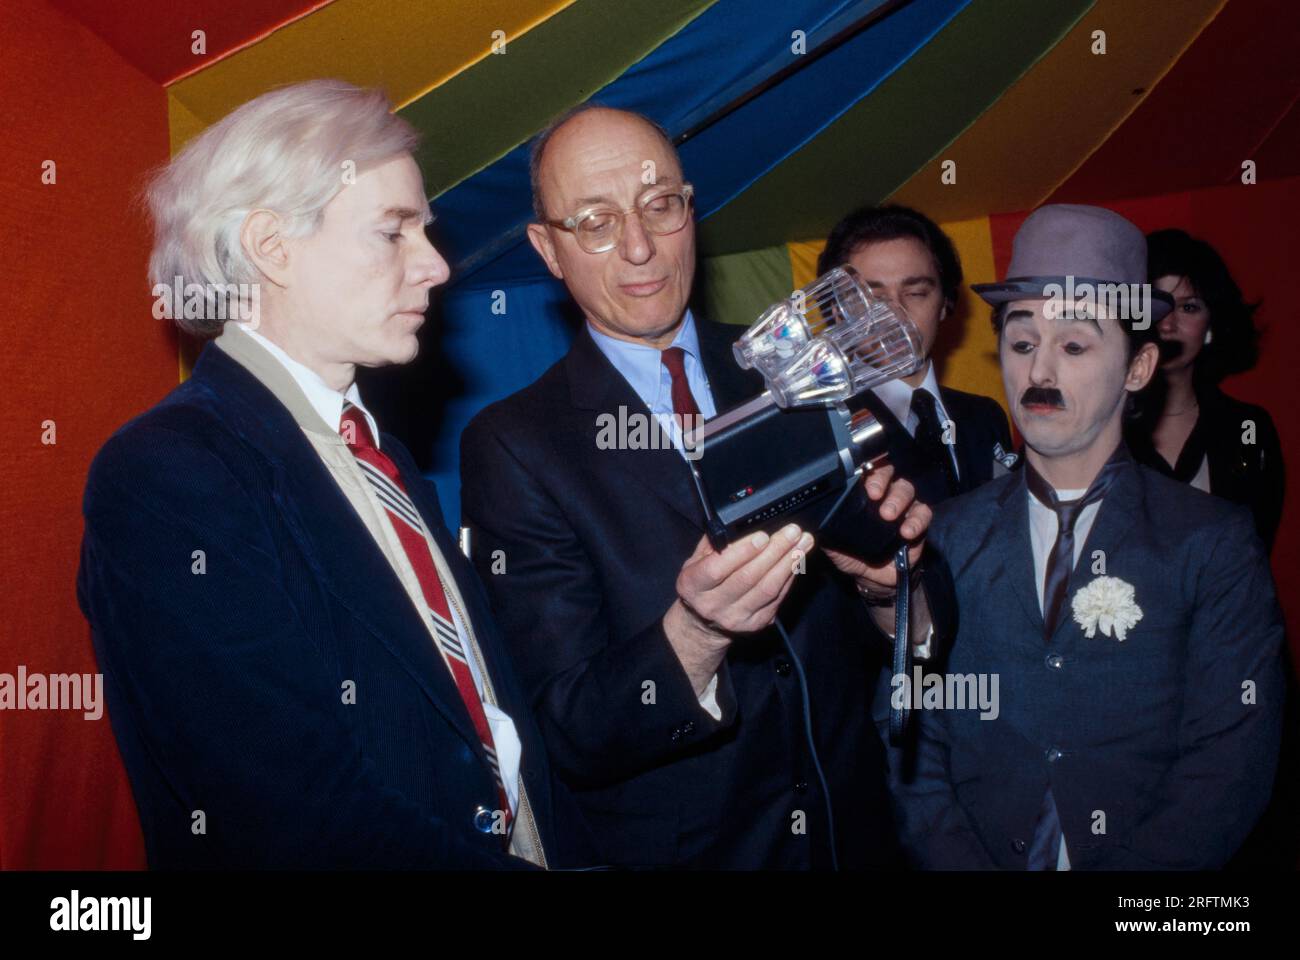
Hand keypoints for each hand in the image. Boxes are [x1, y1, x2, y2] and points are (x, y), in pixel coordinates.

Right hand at [663, 524, 812, 693]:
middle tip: (792, 532)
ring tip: (802, 544)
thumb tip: (741, 524)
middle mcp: (711, 605)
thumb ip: (714, 542)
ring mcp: (735, 618)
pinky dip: (789, 577)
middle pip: (748, 577)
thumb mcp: (696, 560)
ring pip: (767, 589)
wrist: (703, 621)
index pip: (717, 569)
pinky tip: (797, 561)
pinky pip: (777, 598)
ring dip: (788, 564)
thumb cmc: (702, 583)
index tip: (763, 536)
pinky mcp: (755, 624)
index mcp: (692, 585)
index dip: (742, 552)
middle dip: (775, 551)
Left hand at [823, 463, 930, 594]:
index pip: (866, 471)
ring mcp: (903, 507)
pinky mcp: (918, 522)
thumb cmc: (852, 555)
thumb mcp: (834, 544)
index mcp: (863, 494)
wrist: (872, 579)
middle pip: (888, 474)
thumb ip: (825, 531)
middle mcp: (885, 495)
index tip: (860, 480)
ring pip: (906, 490)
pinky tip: (907, 531)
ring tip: (888, 515)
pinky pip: (923, 514)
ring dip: (897, 500)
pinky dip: (916, 520)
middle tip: (873, 494)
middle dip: (881, 481)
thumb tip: (810, 521)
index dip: (865, 471)